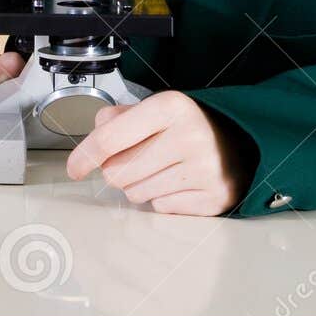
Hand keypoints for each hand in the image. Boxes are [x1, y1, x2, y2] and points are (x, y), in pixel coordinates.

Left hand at [66, 91, 252, 215]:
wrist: (242, 140)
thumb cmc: (189, 124)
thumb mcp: (155, 107)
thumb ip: (118, 119)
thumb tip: (92, 141)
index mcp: (170, 107)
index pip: (109, 139)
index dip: (84, 156)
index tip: (74, 168)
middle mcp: (189, 137)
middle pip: (117, 173)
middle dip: (116, 170)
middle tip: (135, 159)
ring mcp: (203, 170)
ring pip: (136, 194)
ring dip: (139, 185)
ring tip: (160, 168)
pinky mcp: (213, 198)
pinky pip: (161, 208)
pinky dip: (162, 198)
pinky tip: (177, 181)